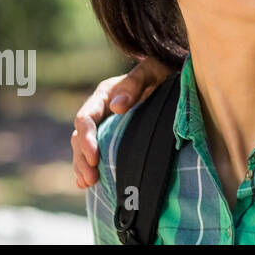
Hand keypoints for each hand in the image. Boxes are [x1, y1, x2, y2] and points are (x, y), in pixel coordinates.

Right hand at [71, 57, 171, 188]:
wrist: (173, 76)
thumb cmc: (162, 70)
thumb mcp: (151, 71)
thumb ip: (133, 85)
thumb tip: (117, 107)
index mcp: (104, 95)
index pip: (86, 118)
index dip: (87, 138)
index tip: (94, 156)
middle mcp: (100, 112)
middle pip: (81, 137)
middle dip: (83, 159)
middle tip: (91, 178)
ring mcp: (105, 125)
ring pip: (84, 149)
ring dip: (83, 166)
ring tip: (88, 184)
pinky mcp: (112, 137)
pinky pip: (95, 154)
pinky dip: (89, 168)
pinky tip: (87, 184)